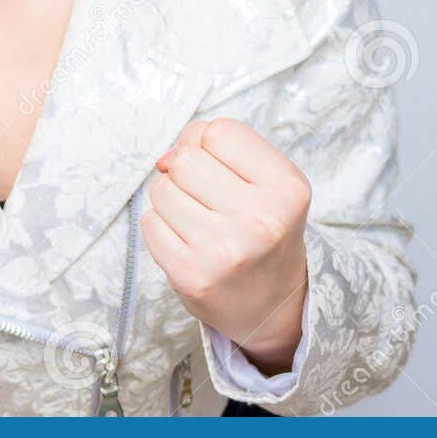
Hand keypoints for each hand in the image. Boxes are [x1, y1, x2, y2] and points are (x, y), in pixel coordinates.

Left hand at [141, 116, 310, 374]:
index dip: (208, 142)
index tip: (220, 166)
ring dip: (171, 199)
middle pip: (184, 159)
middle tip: (207, 196)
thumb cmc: (263, 229)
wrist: (271, 305)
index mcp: (286, 188)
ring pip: (161, 189)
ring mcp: (224, 250)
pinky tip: (188, 242)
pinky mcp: (191, 275)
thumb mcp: (268, 180)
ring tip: (200, 220)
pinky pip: (150, 222)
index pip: (219, 132)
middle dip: (185, 170)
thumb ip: (221, 147)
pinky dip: (161, 227)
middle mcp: (260, 220)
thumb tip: (165, 156)